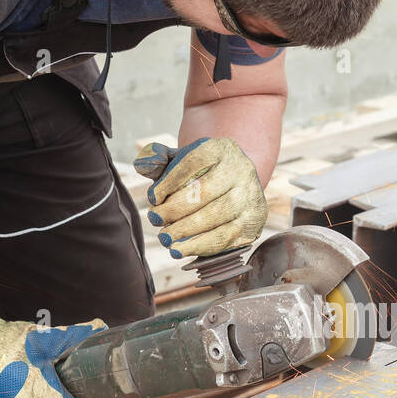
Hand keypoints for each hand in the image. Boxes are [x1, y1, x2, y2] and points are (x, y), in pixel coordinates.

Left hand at [135, 137, 268, 257]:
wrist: (237, 185)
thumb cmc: (202, 174)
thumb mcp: (183, 161)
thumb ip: (159, 160)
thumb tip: (141, 164)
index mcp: (222, 148)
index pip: (192, 163)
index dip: (169, 182)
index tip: (152, 198)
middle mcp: (242, 169)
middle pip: (203, 193)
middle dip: (175, 210)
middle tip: (155, 220)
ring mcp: (251, 196)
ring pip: (215, 217)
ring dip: (186, 231)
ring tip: (166, 239)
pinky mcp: (255, 220)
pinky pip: (226, 237)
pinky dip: (201, 246)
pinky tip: (183, 249)